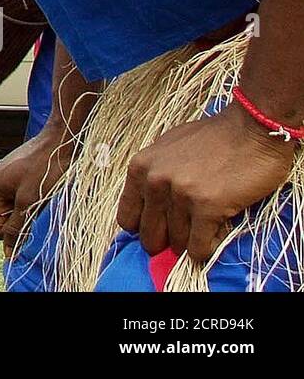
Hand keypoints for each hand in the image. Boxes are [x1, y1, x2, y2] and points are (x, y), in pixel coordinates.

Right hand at [0, 124, 73, 257]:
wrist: (62, 141)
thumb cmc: (44, 168)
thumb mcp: (29, 203)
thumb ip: (16, 228)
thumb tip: (7, 253)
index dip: (13, 231)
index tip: (31, 222)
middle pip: (6, 220)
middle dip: (23, 219)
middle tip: (38, 208)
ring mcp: (6, 180)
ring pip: (17, 211)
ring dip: (31, 211)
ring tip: (44, 197)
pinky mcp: (20, 177)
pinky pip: (23, 200)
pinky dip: (35, 202)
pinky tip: (45, 192)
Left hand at [116, 103, 296, 263]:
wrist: (251, 129)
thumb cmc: (212, 137)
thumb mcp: (167, 147)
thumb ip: (155, 173)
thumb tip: (150, 203)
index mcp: (140, 167)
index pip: (127, 217)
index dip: (142, 228)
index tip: (157, 230)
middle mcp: (155, 181)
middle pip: (150, 234)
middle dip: (164, 242)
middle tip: (180, 240)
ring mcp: (180, 194)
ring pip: (177, 242)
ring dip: (188, 244)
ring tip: (202, 233)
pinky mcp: (208, 206)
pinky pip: (199, 246)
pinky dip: (205, 249)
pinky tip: (212, 239)